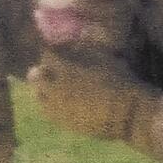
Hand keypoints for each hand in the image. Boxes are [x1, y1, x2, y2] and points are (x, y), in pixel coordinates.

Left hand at [28, 52, 149, 143]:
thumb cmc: (118, 81)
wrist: (126, 114)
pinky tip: (59, 103)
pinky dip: (50, 105)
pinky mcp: (64, 123)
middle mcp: (56, 89)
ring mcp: (58, 108)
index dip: (51, 51)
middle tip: (48, 70)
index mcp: (65, 70)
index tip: (55, 50)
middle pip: (36, 77)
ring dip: (42, 89)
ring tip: (51, 87)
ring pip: (39, 96)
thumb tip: (73, 38)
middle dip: (41, 71)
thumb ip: (83, 48)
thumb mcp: (103, 57)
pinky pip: (49, 112)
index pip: (47, 56)